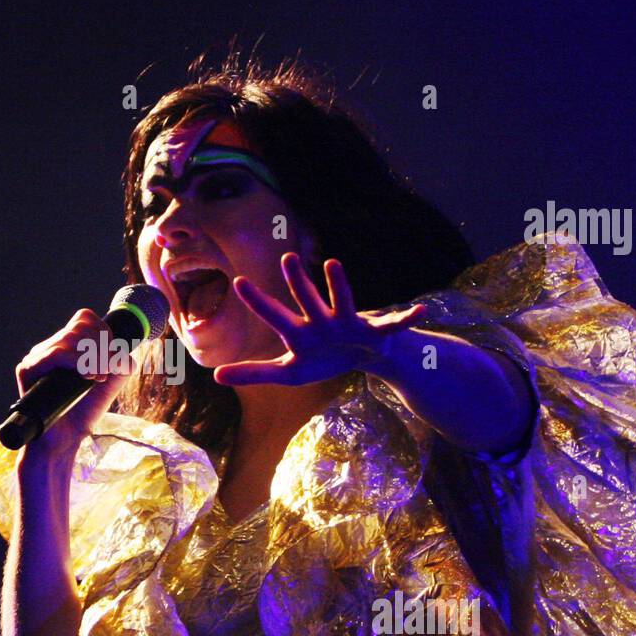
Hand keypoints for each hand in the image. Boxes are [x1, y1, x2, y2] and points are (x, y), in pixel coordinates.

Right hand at [12, 308, 134, 461]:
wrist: (65, 439)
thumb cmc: (84, 410)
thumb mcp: (112, 382)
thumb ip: (121, 361)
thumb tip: (123, 352)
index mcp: (69, 344)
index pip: (84, 318)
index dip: (103, 333)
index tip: (111, 359)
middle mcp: (51, 346)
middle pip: (80, 326)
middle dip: (102, 347)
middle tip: (106, 372)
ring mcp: (38, 356)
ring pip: (69, 337)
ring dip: (93, 356)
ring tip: (97, 377)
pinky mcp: (28, 369)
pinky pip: (56, 353)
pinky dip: (77, 361)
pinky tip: (87, 376)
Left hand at [213, 253, 426, 385]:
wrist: (361, 355)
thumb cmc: (322, 360)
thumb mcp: (288, 373)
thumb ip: (253, 373)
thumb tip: (215, 376)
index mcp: (300, 332)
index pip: (274, 316)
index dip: (258, 302)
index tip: (238, 282)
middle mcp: (322, 320)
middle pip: (306, 300)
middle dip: (298, 282)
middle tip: (286, 259)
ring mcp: (348, 323)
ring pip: (342, 301)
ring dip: (338, 284)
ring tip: (333, 264)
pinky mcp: (374, 331)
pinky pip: (392, 325)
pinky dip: (405, 319)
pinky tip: (420, 312)